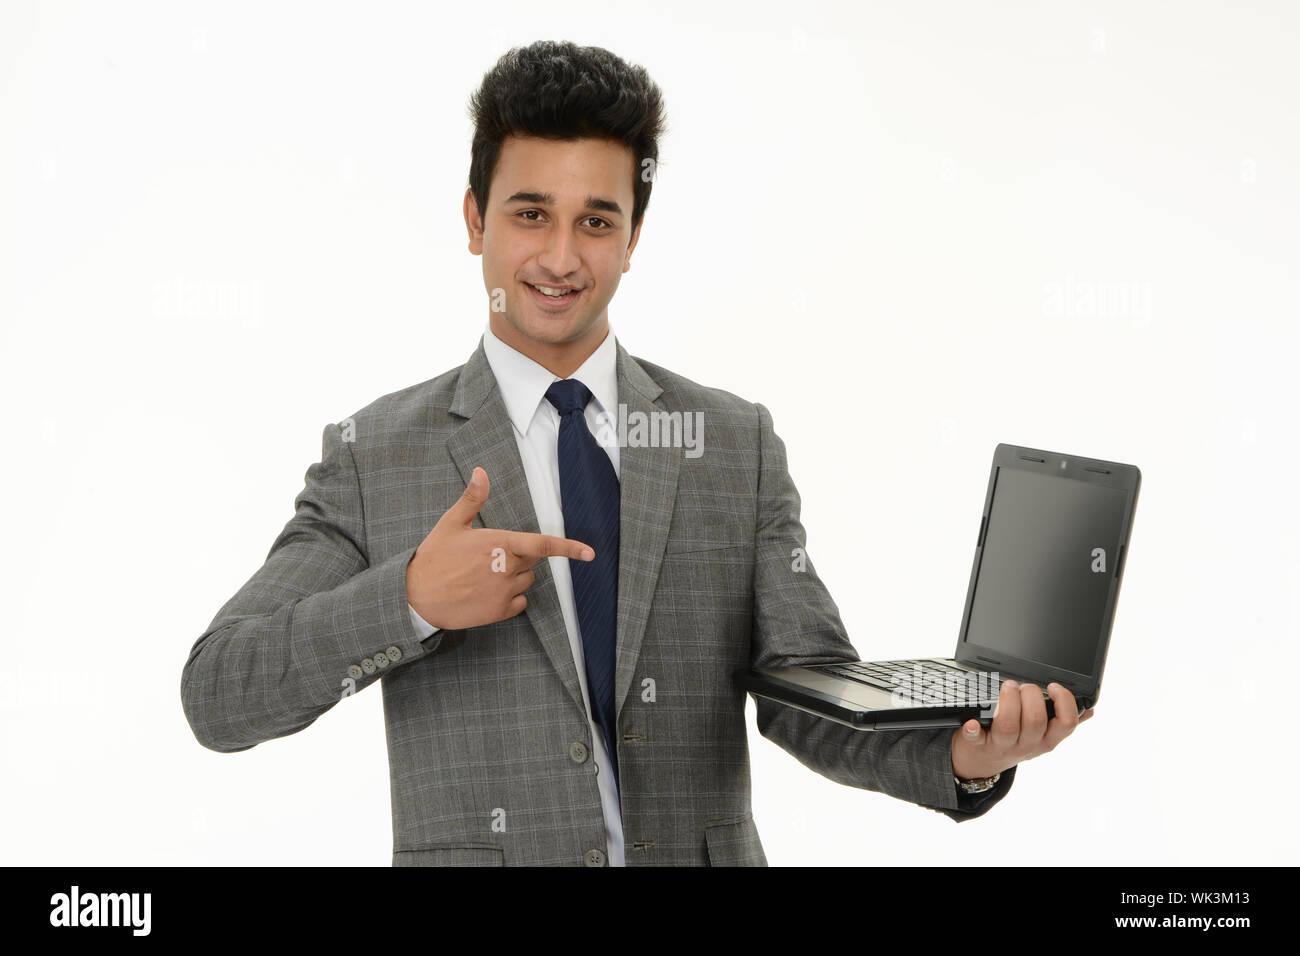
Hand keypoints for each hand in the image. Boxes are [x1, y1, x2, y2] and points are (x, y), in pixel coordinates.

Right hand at [405, 467, 594, 629]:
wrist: (416, 596)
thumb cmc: (433, 557)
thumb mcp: (451, 523)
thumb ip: (472, 498)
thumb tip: (481, 472)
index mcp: (499, 543)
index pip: (543, 545)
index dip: (569, 548)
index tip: (589, 553)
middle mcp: (507, 568)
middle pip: (531, 562)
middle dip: (517, 558)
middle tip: (488, 558)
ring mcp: (504, 591)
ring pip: (526, 582)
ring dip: (514, 578)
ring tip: (483, 576)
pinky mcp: (499, 611)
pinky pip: (520, 603)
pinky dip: (510, 598)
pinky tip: (487, 593)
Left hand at [950, 680, 1094, 780]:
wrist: (983, 761)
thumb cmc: (1015, 738)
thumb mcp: (1043, 734)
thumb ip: (1063, 720)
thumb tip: (1088, 709)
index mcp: (1047, 738)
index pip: (1066, 723)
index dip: (1063, 702)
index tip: (1053, 686)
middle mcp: (1028, 744)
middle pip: (1035, 721)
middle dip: (1030, 696)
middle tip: (1022, 685)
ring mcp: (1003, 746)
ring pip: (1009, 726)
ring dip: (1008, 703)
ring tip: (1007, 687)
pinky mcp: (979, 745)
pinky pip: (975, 739)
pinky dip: (972, 730)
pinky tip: (971, 722)